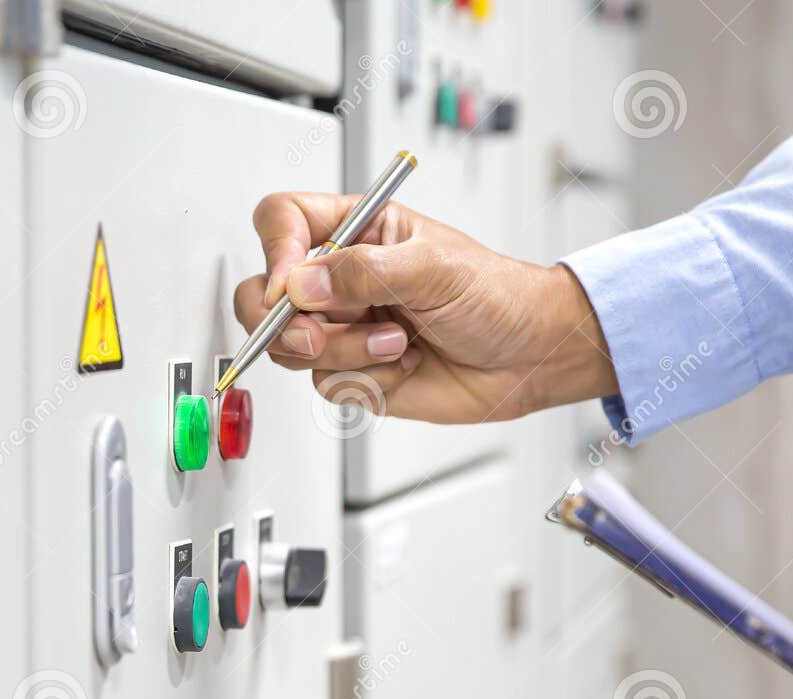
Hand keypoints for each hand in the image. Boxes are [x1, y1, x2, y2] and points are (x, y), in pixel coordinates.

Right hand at [233, 192, 618, 421]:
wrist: (528, 357)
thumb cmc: (495, 296)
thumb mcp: (433, 269)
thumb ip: (363, 273)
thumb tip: (302, 284)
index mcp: (355, 231)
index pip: (282, 222)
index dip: (275, 250)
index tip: (293, 282)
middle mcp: (339, 278)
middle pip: (264, 294)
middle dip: (282, 322)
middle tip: (315, 335)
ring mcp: (343, 326)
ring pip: (292, 347)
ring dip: (344, 353)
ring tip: (397, 343)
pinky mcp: (353, 370)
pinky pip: (325, 382)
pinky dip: (366, 379)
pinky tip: (405, 364)